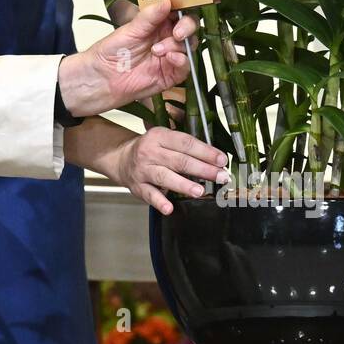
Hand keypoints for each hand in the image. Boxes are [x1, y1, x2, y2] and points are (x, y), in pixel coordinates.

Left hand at [57, 0, 197, 117]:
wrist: (102, 78)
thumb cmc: (111, 51)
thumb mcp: (130, 30)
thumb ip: (150, 17)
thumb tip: (167, 1)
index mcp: (157, 22)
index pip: (178, 10)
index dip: (184, 7)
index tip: (181, 7)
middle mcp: (166, 37)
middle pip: (189, 27)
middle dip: (186, 27)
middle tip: (177, 32)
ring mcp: (170, 55)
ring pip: (189, 46)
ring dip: (178, 46)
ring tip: (157, 50)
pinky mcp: (171, 74)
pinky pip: (185, 66)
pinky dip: (182, 61)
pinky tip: (169, 58)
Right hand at [100, 126, 229, 214]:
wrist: (121, 159)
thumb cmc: (150, 150)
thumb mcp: (164, 138)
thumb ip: (186, 144)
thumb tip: (216, 156)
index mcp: (159, 136)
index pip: (186, 143)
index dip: (206, 152)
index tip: (221, 160)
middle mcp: (150, 152)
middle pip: (179, 161)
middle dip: (203, 169)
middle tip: (220, 176)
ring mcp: (143, 170)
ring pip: (165, 177)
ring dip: (184, 184)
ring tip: (200, 191)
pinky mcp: (138, 187)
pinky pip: (150, 195)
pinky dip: (160, 202)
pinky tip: (169, 208)